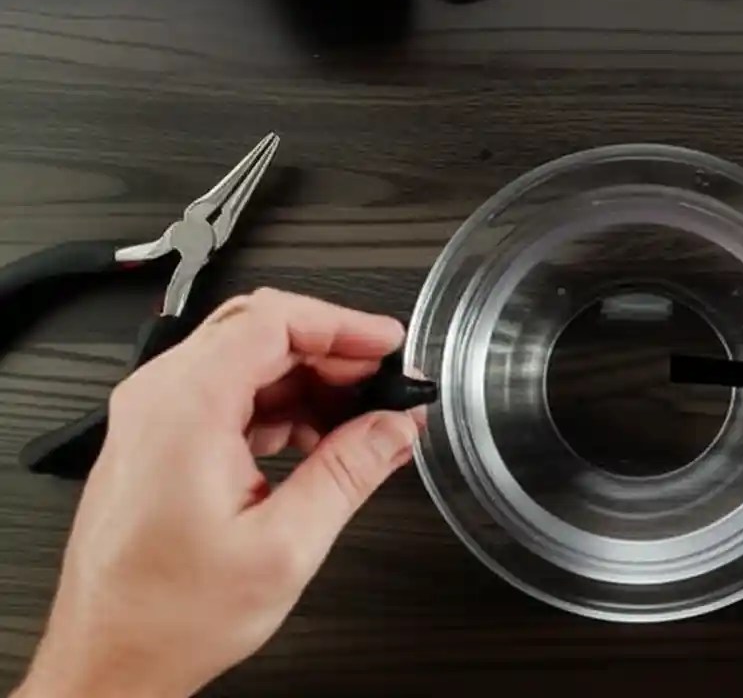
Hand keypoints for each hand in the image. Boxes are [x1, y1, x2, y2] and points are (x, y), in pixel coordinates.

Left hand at [15, 289, 425, 697]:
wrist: (110, 660)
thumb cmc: (170, 616)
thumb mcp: (285, 546)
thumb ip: (348, 473)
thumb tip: (394, 428)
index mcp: (186, 408)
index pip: (272, 320)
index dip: (342, 324)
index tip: (387, 345)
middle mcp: (159, 400)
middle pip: (259, 331)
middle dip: (332, 350)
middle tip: (384, 383)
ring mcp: (153, 417)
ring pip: (245, 361)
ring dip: (309, 380)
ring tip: (361, 421)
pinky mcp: (158, 440)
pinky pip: (227, 394)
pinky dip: (280, 405)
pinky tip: (318, 440)